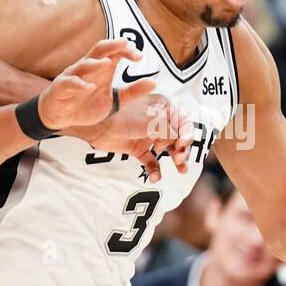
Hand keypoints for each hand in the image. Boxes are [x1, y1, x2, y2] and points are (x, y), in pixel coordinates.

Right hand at [37, 39, 153, 129]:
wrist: (60, 116)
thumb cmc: (85, 104)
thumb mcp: (114, 100)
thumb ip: (132, 92)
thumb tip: (154, 83)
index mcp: (101, 69)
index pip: (116, 53)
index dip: (127, 52)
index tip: (140, 57)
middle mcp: (87, 68)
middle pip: (100, 50)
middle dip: (112, 45)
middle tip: (126, 44)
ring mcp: (73, 76)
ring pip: (84, 64)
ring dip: (96, 63)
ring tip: (108, 63)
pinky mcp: (61, 87)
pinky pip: (70, 83)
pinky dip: (79, 84)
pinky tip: (89, 87)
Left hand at [74, 92, 195, 183]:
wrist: (98, 124)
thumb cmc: (126, 116)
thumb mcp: (154, 121)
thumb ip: (170, 132)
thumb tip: (178, 143)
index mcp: (163, 108)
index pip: (183, 121)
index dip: (187, 133)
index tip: (183, 144)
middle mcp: (158, 121)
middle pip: (178, 137)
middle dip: (183, 149)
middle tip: (179, 158)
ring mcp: (148, 135)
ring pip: (167, 150)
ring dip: (176, 160)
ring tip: (181, 170)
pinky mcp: (138, 148)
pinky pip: (151, 161)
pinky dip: (154, 170)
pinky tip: (155, 178)